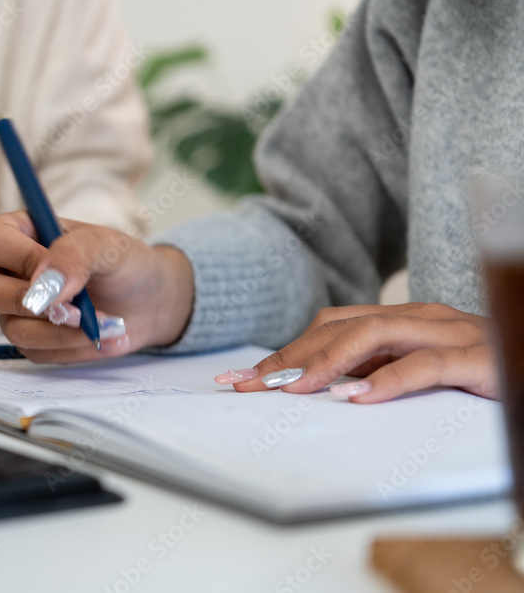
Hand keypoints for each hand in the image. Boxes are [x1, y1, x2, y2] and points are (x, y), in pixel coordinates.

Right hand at [0, 211, 194, 362]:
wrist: (151, 302)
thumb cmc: (125, 263)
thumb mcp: (107, 247)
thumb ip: (74, 255)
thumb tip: (41, 287)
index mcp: (20, 233)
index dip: (21, 261)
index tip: (64, 274)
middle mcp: (8, 271)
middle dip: (23, 303)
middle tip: (70, 307)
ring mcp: (15, 309)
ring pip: (11, 328)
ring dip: (62, 330)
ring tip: (106, 321)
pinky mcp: (31, 340)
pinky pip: (35, 352)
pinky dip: (73, 347)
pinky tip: (102, 335)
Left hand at [219, 303, 498, 402]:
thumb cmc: (478, 376)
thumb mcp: (416, 374)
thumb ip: (374, 374)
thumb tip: (314, 391)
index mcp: (401, 321)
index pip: (328, 327)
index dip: (283, 351)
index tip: (240, 378)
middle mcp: (420, 319)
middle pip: (339, 327)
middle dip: (289, 357)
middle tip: (248, 386)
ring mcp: (449, 334)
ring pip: (375, 334)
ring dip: (326, 361)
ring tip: (292, 389)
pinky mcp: (479, 360)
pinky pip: (427, 365)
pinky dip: (389, 381)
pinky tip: (357, 399)